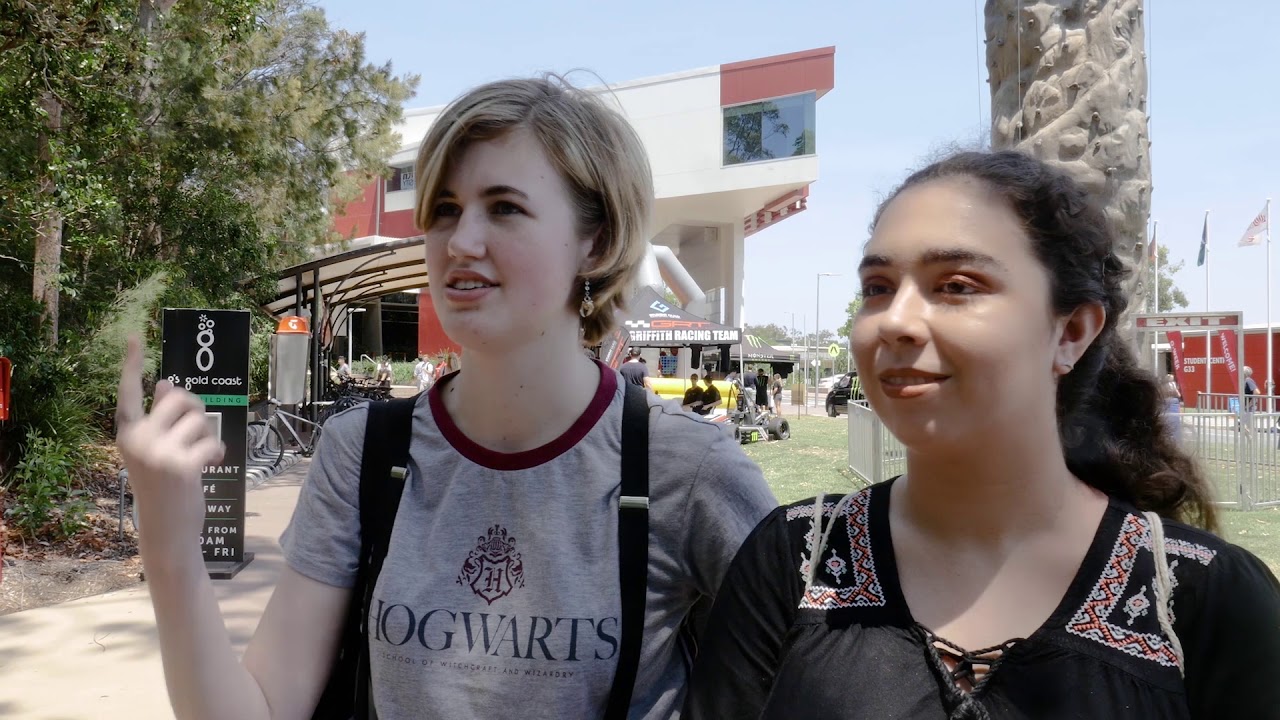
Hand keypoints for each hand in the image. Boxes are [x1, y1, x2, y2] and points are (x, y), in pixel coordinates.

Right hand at [116, 335, 224, 553]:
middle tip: (198, 431)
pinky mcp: (182, 465)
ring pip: (200, 418)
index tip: (133, 336)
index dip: (131, 364)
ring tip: (201, 454)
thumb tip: (165, 384)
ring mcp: (158, 453)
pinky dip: (217, 452)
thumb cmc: (163, 486)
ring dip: (208, 434)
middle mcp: (137, 440)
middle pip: (179, 397)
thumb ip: (159, 420)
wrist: (166, 531)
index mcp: (127, 434)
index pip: (127, 392)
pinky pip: (212, 441)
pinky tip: (211, 466)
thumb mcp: (154, 451)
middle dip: (196, 410)